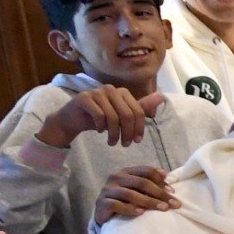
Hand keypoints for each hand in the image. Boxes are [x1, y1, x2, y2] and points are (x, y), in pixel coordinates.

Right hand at [39, 85, 160, 149]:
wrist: (72, 119)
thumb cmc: (99, 118)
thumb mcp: (122, 115)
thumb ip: (140, 107)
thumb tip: (161, 96)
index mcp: (122, 92)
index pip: (138, 111)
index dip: (139, 128)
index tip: (137, 141)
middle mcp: (110, 89)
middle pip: (127, 115)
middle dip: (128, 133)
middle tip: (125, 145)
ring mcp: (96, 92)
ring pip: (113, 117)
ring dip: (114, 134)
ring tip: (112, 142)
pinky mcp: (83, 98)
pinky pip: (99, 115)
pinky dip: (100, 126)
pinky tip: (99, 130)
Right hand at [93, 165, 175, 225]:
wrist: (105, 214)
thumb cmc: (126, 201)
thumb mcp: (139, 191)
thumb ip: (150, 184)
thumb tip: (167, 179)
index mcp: (127, 172)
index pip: (146, 171)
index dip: (161, 180)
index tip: (172, 192)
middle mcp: (116, 177)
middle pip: (141, 183)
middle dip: (159, 193)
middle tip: (173, 204)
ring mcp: (107, 190)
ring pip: (130, 194)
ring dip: (149, 202)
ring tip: (163, 208)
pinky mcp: (101, 203)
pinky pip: (116, 205)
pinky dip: (130, 209)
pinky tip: (141, 213)